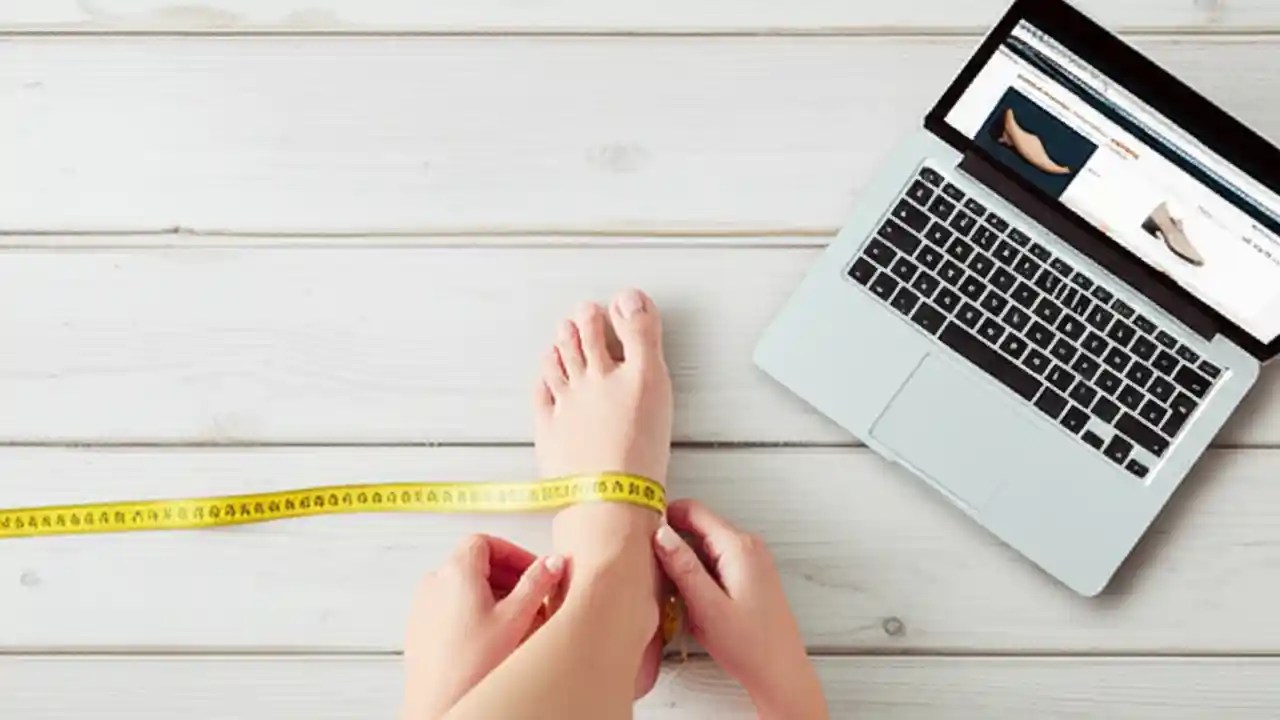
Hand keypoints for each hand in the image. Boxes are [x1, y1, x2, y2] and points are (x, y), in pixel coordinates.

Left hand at [402, 534, 564, 719]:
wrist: (440, 703)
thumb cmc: (472, 664)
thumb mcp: (516, 617)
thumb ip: (537, 582)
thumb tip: (553, 562)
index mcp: (455, 571)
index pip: (485, 542)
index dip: (513, 553)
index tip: (533, 570)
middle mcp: (434, 583)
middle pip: (473, 562)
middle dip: (506, 575)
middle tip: (530, 595)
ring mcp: (423, 606)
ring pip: (462, 586)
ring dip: (491, 594)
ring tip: (515, 619)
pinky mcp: (420, 628)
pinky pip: (450, 606)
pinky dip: (473, 610)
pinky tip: (491, 636)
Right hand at [653, 500, 826, 719]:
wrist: (780, 673)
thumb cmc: (749, 646)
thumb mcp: (707, 607)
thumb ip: (683, 567)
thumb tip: (661, 533)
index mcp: (738, 547)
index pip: (694, 511)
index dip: (665, 515)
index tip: (642, 529)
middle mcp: (748, 546)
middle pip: (699, 527)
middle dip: (672, 541)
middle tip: (648, 565)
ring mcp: (751, 560)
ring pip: (705, 546)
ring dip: (684, 560)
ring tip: (666, 587)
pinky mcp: (749, 576)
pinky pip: (716, 562)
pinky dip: (698, 572)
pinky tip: (687, 597)